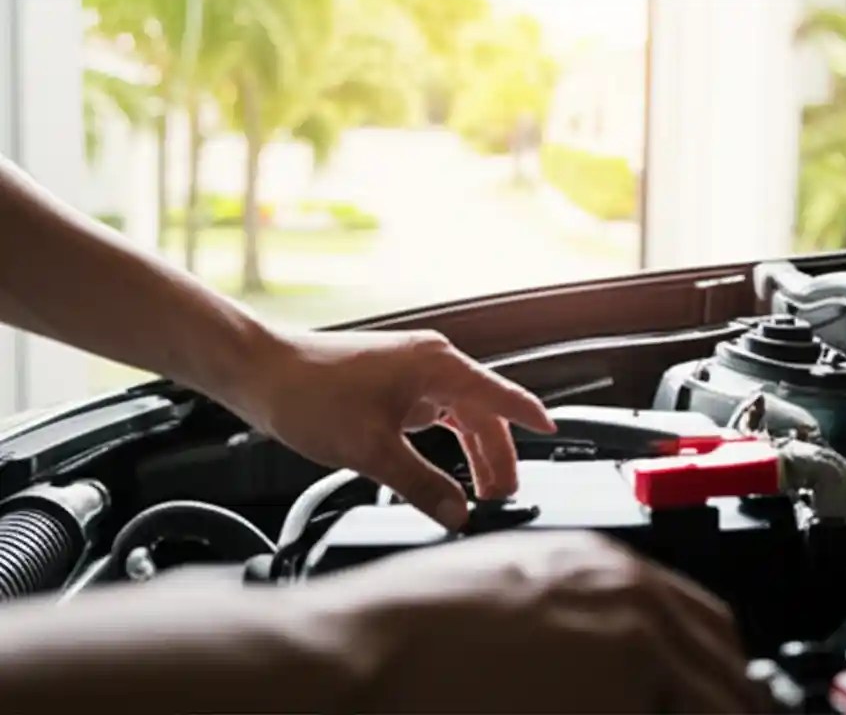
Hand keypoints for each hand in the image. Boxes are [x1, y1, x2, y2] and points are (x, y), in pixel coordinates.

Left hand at [226, 328, 555, 528]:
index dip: (530, 416)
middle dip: (497, 456)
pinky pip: (438, 415)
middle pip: (484, 413)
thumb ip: (421, 485)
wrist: (259, 372)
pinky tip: (447, 469)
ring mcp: (412, 372)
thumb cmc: (308, 393)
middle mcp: (431, 363)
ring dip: (473, 452)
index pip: (501, 395)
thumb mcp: (371, 451)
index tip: (554, 431)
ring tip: (481, 491)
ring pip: (461, 416)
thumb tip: (456, 513)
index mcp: (437, 366)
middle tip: (502, 497)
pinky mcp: (394, 384)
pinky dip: (448, 443)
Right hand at [308, 531, 766, 712]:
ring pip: (715, 700)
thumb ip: (579, 613)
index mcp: (612, 571)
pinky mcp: (618, 705)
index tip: (724, 691)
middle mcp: (633, 607)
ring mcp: (631, 661)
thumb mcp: (514, 588)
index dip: (721, 666)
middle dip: (731, 699)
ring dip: (707, 710)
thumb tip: (604, 652)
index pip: (709, 623)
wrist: (367, 651)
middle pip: (725, 667)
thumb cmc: (415, 626)